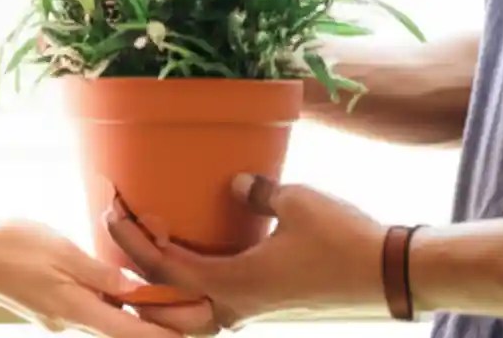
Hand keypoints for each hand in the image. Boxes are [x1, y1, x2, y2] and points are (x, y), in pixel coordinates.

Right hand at [0, 221, 181, 337]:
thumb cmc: (11, 243)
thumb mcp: (62, 250)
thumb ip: (100, 273)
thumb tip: (136, 291)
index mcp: (74, 308)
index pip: (128, 332)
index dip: (160, 337)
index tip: (189, 337)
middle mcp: (67, 320)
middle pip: (117, 328)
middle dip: (148, 322)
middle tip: (181, 308)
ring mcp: (54, 316)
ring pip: (100, 316)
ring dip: (126, 309)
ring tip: (154, 294)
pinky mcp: (45, 307)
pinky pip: (84, 306)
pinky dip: (103, 299)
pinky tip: (112, 282)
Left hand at [106, 175, 385, 334]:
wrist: (390, 275)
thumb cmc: (343, 238)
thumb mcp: (294, 200)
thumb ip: (254, 191)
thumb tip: (233, 184)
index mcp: (233, 284)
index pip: (161, 268)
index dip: (129, 240)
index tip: (112, 209)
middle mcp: (236, 307)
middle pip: (164, 311)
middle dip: (132, 281)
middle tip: (116, 240)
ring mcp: (252, 312)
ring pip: (188, 319)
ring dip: (160, 296)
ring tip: (142, 262)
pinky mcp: (267, 306)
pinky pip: (214, 307)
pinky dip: (189, 292)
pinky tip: (190, 262)